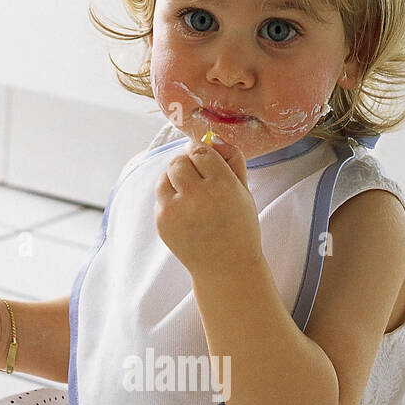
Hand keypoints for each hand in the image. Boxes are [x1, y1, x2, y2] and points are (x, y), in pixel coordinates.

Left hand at [154, 136, 262, 279]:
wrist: (226, 267)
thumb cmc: (239, 226)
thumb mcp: (245, 191)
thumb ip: (232, 159)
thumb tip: (212, 137)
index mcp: (222, 184)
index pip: (199, 151)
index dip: (201, 154)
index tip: (205, 163)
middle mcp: (197, 196)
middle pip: (177, 161)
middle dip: (185, 165)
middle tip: (196, 179)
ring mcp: (176, 211)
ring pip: (164, 177)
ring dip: (174, 180)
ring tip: (189, 194)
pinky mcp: (163, 223)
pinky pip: (160, 198)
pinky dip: (169, 199)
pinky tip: (185, 212)